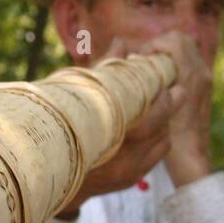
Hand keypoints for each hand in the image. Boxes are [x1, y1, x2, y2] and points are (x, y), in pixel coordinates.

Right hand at [55, 47, 185, 218]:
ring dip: (163, 122)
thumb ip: (103, 71)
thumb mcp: (75, 96)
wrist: (48, 174)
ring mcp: (126, 172)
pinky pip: (158, 153)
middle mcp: (118, 160)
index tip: (161, 81)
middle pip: (156, 128)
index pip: (143, 115)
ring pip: (161, 141)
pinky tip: (153, 127)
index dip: (156, 96)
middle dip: (168, 106)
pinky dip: (160, 138)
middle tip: (175, 90)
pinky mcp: (131, 179)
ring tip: (160, 106)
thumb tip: (122, 43)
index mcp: (104, 138)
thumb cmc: (59, 126)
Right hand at [147, 30, 213, 186]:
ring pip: (186, 49)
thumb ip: (134, 76)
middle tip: (143, 62)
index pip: (173, 41)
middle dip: (159, 46)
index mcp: (191, 75)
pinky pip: (188, 63)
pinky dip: (173, 64)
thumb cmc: (168, 136)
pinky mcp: (204, 87)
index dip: (152, 45)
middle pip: (181, 39)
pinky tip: (159, 83)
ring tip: (149, 71)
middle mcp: (201, 73)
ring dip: (166, 54)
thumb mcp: (147, 106)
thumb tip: (120, 44)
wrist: (190, 156)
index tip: (139, 60)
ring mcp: (205, 79)